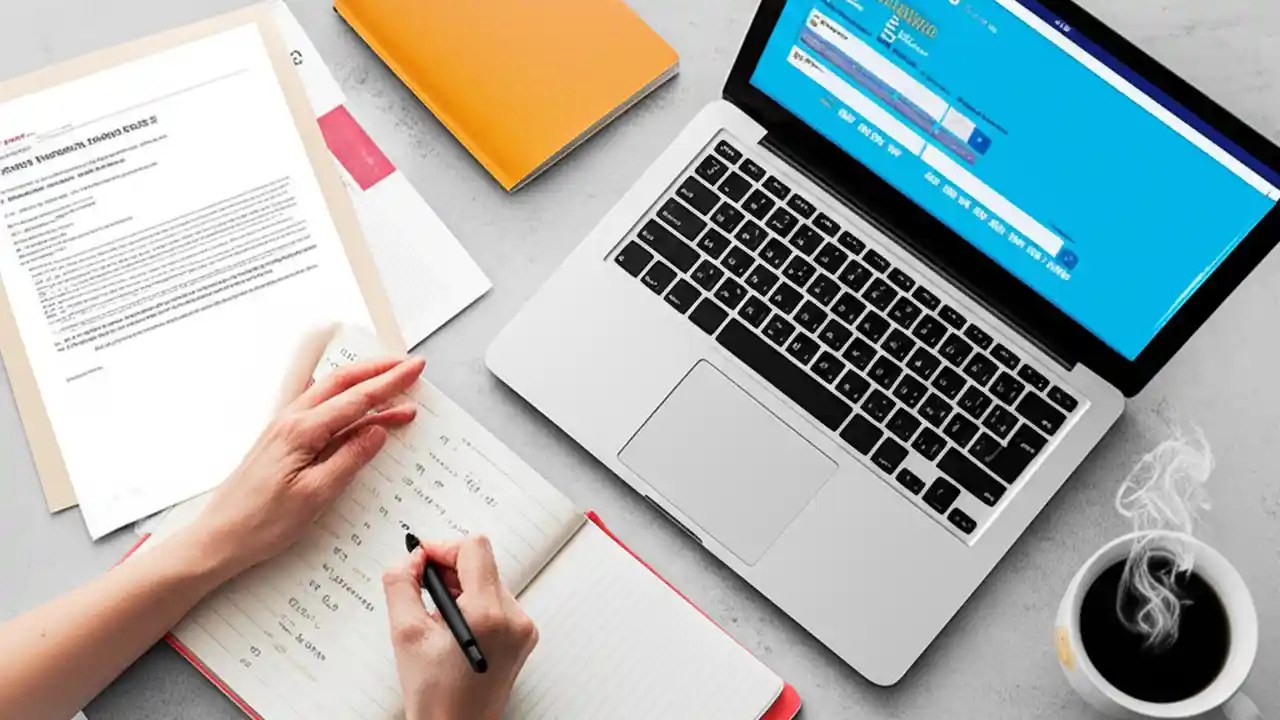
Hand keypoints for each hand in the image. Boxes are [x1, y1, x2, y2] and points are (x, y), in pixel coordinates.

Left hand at [187, 356, 425, 579]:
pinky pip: (319, 409)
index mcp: (302, 431)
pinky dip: (345, 402)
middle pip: (341, 382)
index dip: (389, 382)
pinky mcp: (282, 440)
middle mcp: (291, 421)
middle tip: (409, 366)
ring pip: (329, 392)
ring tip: (391, 383)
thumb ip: (349, 459)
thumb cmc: (261, 523)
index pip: (356, 399)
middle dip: (378, 370)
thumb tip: (377, 432)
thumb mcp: (315, 496)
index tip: (414, 368)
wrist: (219, 538)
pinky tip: (354, 407)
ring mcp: (284, 428)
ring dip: (362, 382)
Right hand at [383, 536, 538, 719]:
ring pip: (488, 582)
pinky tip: (455, 630)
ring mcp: (523, 628)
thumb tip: (410, 559)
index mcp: (489, 614)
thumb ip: (402, 585)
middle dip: (449, 572)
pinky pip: (497, 603)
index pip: (474, 549)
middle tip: (424, 594)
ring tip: (438, 621)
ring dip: (460, 590)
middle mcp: (514, 618)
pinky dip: (473, 606)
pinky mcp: (522, 637)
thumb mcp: (405, 634)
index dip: (443, 548)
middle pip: (482, 564)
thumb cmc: (434, 696)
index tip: (422, 560)